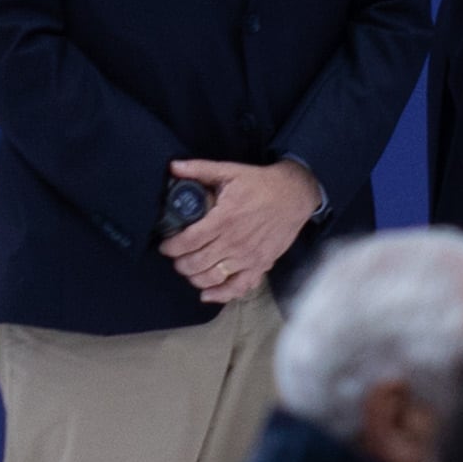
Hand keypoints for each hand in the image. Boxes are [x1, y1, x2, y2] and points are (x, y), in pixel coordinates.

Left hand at [158, 158, 320, 303]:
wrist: (296, 194)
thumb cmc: (262, 184)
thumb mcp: (231, 171)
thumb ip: (200, 169)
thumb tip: (173, 166)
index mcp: (224, 218)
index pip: (187, 241)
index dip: (170, 247)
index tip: (166, 245)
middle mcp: (235, 241)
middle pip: (195, 263)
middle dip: (179, 263)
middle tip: (177, 256)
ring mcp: (248, 256)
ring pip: (211, 278)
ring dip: (194, 277)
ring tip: (191, 268)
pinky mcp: (261, 264)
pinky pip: (238, 287)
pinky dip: (220, 294)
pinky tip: (208, 293)